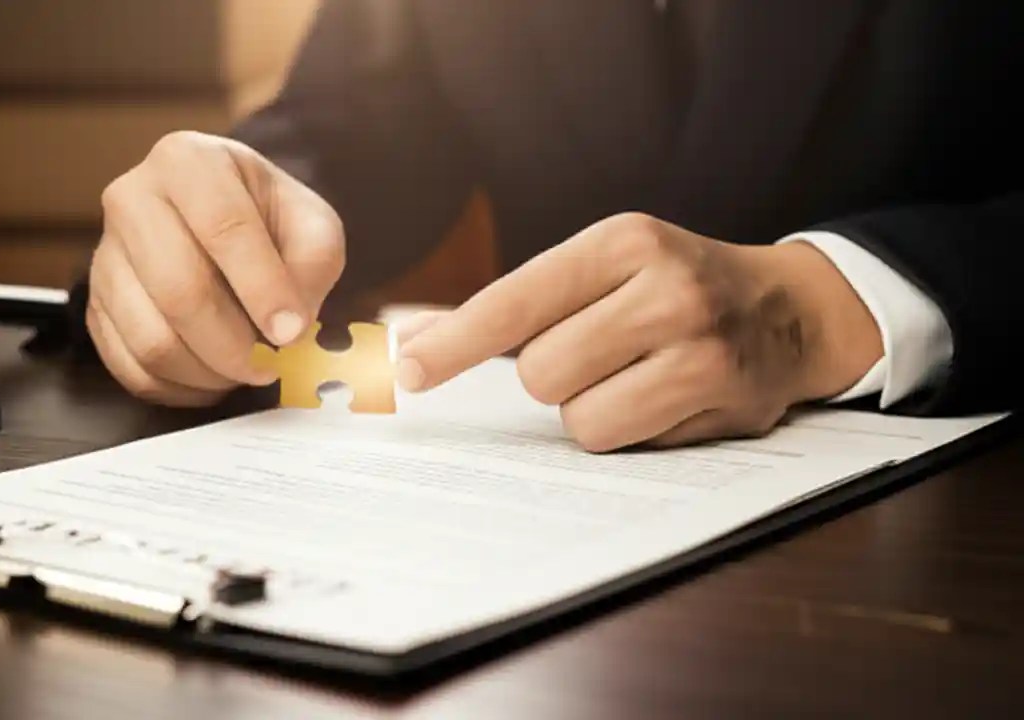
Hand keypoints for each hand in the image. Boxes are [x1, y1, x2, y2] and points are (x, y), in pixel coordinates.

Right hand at [88, 131, 345, 405]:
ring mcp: (104, 255)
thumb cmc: (265, 219)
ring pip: (151, 338)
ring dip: (208, 372)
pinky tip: (212, 378)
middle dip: (234, 344)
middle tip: (270, 365)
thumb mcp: (310, 222)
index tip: (292, 331)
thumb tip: (290, 320)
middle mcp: (132, 198)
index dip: (262, 287)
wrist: (219, 223)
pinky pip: (130, 367)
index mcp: (188, 161)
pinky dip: (179, 388)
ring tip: (244, 370)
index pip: (224, 226)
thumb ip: (313, 261)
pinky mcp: (94, 305)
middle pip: (179, 290)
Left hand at [395, 213, 882, 450]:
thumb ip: (519, 304)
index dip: (457, 343)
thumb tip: (416, 338)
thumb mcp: (605, 268)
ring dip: (591, 409)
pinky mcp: (722, 397)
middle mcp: (663, 286)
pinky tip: (668, 399)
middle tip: (600, 354)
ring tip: (636, 376)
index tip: (409, 370)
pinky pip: (626, 441)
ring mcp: (699, 344)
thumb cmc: (672, 289)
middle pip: (542, 373)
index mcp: (621, 241)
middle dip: (554, 377)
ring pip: (580, 417)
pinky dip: (631, 431)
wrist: (791, 310)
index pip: (517, 300)